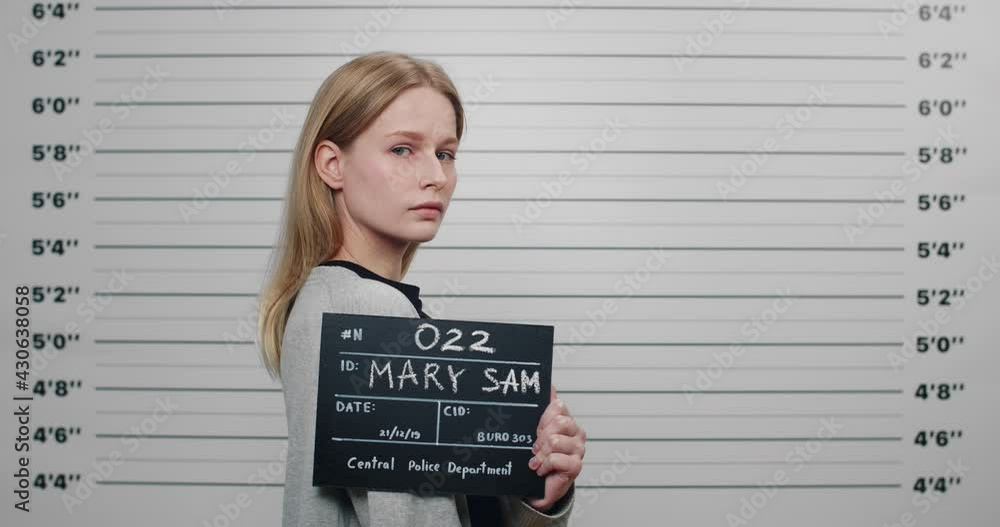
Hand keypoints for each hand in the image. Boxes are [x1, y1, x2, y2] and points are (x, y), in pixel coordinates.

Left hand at [524, 384, 585, 511]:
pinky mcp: (576, 466)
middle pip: (558, 421)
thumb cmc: (540, 456)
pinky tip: (542, 470)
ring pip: (555, 441)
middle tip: (535, 447)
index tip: (536, 430)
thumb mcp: (537, 430)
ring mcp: (578, 449)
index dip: (543, 418)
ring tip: (536, 461)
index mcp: (567, 421)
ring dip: (540, 454)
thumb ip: (545, 407)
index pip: (558, 406)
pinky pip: (556, 459)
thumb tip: (550, 385)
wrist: (539, 485)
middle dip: (541, 436)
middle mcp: (576, 433)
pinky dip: (544, 465)